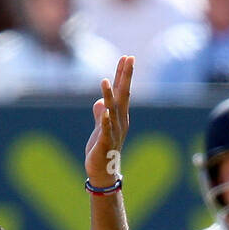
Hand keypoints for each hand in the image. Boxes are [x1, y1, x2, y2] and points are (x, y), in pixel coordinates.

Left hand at [84, 56, 132, 186]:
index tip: (128, 57)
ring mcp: (113, 133)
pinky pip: (106, 130)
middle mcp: (119, 122)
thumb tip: (100, 102)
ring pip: (112, 111)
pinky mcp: (104, 144)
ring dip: (109, 96)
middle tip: (128, 58)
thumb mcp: (100, 128)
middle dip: (125, 77)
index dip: (124, 74)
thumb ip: (100, 114)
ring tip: (105, 81)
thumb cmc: (102, 150)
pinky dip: (105, 120)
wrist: (103, 173)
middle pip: (123, 96)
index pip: (123, 91)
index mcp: (119, 117)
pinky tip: (103, 110)